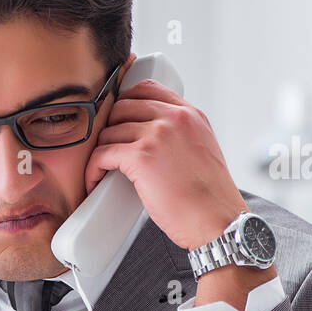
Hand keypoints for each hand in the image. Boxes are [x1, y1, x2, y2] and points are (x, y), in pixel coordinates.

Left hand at [86, 52, 247, 250]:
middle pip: (122, 107)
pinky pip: (102, 154)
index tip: (115, 121)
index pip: (146, 88)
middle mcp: (175, 118)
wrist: (218, 221)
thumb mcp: (202, 150)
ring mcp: (158, 135)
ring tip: (101, 170)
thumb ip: (180, 135)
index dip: (124, 103)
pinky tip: (95, 180)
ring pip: (109, 131)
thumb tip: (149, 136)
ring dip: (100, 152)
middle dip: (109, 129)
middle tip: (107, 150)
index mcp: (190, 114)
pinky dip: (93, 169)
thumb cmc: (208, 198)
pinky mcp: (141, 157)